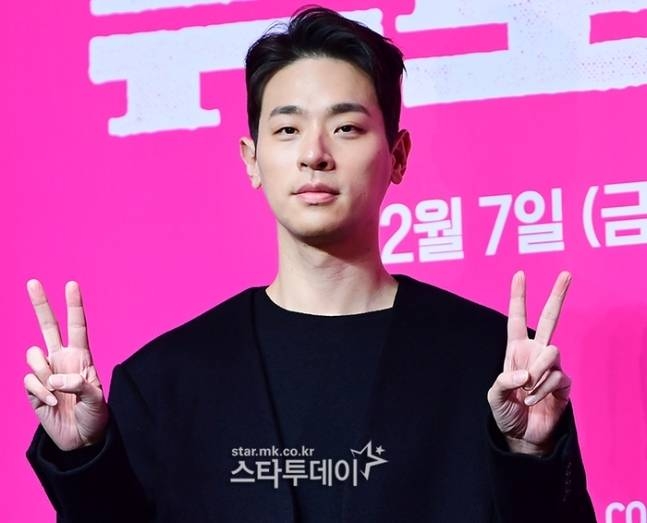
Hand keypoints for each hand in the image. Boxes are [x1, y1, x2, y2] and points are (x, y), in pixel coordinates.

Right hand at [24, 280, 108, 450]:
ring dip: (45, 374)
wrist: (81, 440)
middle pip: (47, 327)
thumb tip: (55, 378)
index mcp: (81, 357)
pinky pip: (30, 381)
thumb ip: (80, 385)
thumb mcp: (96, 399)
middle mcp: (61, 360)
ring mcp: (45, 373)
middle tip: (32, 281)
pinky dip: (41, 393)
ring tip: (60, 395)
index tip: (71, 284)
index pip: (76, 326)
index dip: (74, 306)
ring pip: (34, 356)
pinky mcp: (33, 390)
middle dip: (40, 304)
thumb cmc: (95, 416)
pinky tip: (52, 404)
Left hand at [487, 271, 571, 455]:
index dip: (518, 297)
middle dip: (557, 296)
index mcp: (516, 350)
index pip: (517, 318)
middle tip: (566, 274)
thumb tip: (524, 374)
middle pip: (549, 319)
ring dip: (537, 371)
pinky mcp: (563, 383)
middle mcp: (535, 353)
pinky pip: (556, 375)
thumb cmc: (505, 412)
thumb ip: (503, 381)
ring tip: (526, 390)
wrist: (522, 436)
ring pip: (552, 351)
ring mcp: (550, 366)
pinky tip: (533, 400)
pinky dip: (541, 389)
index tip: (520, 274)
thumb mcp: (494, 396)